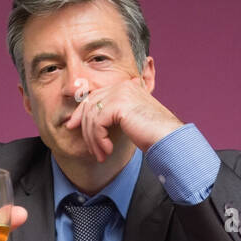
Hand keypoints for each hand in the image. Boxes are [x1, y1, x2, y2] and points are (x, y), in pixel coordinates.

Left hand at [63, 75, 182, 162]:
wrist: (168, 138)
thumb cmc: (153, 133)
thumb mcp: (129, 120)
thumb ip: (112, 114)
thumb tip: (86, 118)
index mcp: (125, 85)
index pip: (94, 96)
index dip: (81, 112)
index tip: (72, 126)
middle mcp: (122, 85)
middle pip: (90, 105)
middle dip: (85, 129)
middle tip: (91, 150)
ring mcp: (121, 93)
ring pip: (92, 116)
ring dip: (93, 140)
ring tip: (101, 155)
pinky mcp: (119, 105)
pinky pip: (97, 123)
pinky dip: (99, 140)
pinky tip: (107, 151)